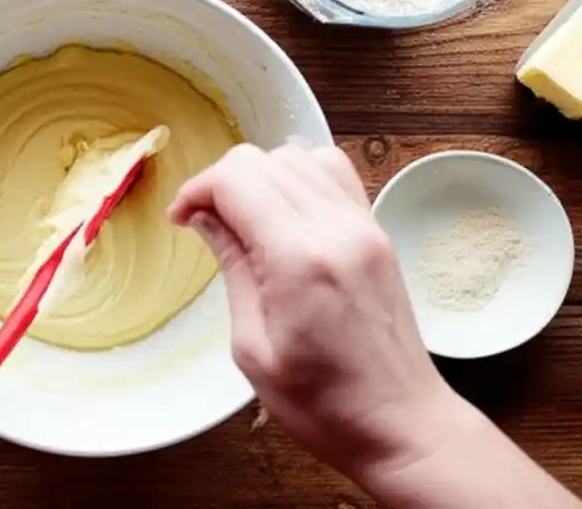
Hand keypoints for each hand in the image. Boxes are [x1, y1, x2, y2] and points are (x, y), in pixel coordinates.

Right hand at [168, 141, 450, 477]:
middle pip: (262, 160)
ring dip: (260, 177)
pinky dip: (298, 178)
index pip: (235, 179)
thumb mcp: (253, 348)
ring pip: (298, 156)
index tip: (180, 220)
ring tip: (243, 219)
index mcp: (299, 259)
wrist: (401, 424)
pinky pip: (333, 174)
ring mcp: (365, 226)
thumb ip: (232, 268)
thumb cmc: (325, 405)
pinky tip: (283, 215)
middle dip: (221, 182)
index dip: (195, 190)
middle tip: (204, 223)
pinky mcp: (378, 233)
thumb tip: (204, 217)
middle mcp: (337, 229)